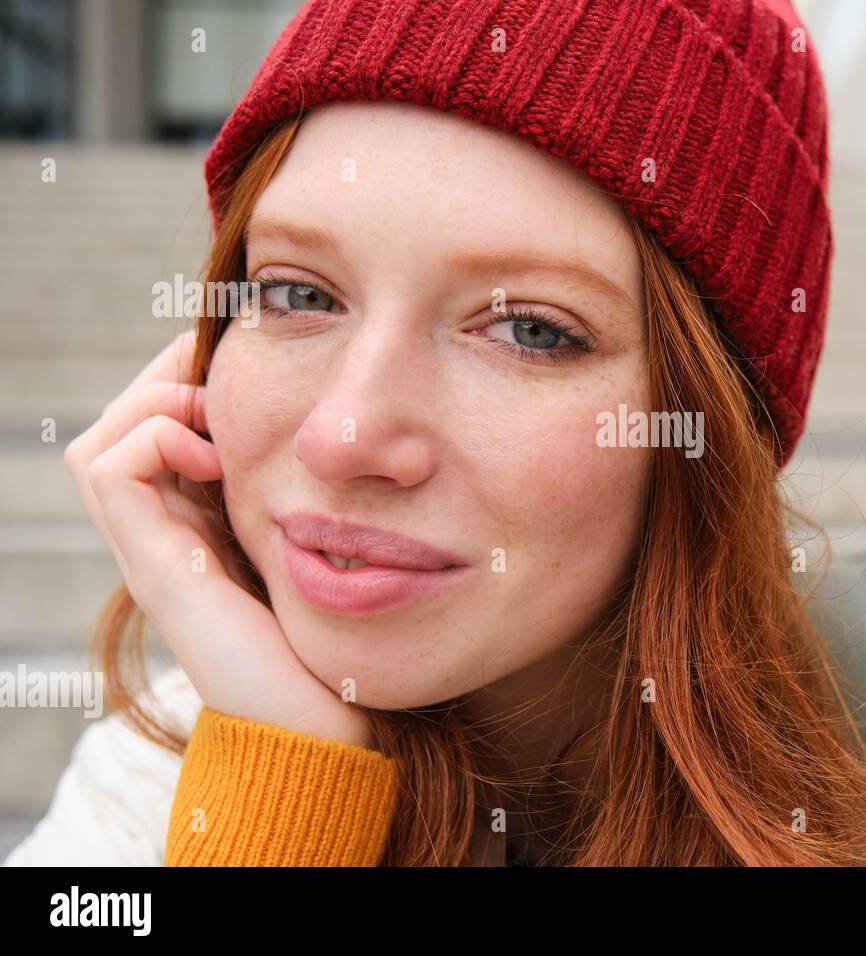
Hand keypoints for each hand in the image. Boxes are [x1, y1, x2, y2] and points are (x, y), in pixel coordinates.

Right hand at [64, 330, 374, 749]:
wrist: (324, 723)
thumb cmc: (338, 637)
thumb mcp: (325, 544)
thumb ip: (315, 499)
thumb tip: (344, 435)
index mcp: (203, 527)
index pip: (161, 430)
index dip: (190, 382)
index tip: (245, 356)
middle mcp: (167, 538)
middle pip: (124, 427)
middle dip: (169, 378)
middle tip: (224, 365)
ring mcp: (153, 554)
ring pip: (103, 442)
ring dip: (155, 401)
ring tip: (216, 407)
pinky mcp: (155, 571)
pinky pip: (110, 470)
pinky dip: (155, 438)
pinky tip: (214, 451)